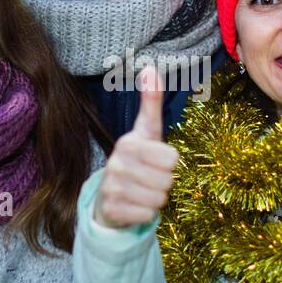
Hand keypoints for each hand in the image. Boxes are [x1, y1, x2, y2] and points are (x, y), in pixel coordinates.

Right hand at [93, 66, 178, 228]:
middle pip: (168, 181)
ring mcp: (111, 187)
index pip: (173, 159)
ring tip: (141, 192)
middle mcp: (116, 163)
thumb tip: (150, 68)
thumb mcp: (146, 131)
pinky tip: (133, 206)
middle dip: (163, 184)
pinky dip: (145, 214)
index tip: (154, 161)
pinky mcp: (110, 209)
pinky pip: (147, 215)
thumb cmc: (136, 161)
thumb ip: (151, 102)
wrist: (108, 197)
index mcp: (128, 142)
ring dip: (155, 199)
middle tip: (149, 179)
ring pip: (158, 199)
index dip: (169, 164)